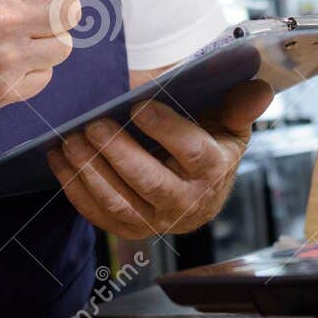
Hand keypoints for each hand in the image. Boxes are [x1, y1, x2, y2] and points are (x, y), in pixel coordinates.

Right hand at [0, 0, 95, 115]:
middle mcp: (3, 18)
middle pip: (72, 10)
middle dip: (60, 5)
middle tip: (37, 6)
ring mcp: (3, 59)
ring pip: (64, 45)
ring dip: (47, 38)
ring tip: (18, 34)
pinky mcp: (2, 91)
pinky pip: (46, 75)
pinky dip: (33, 67)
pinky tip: (7, 58)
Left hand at [46, 80, 273, 238]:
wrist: (201, 193)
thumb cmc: (211, 146)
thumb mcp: (230, 125)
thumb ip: (240, 105)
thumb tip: (259, 88)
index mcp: (211, 169)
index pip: (189, 151)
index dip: (164, 129)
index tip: (137, 104)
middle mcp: (184, 202)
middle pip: (148, 181)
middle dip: (117, 152)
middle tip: (93, 124)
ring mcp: (154, 220)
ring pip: (119, 201)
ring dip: (89, 171)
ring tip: (70, 139)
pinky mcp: (128, 229)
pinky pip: (97, 213)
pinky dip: (73, 187)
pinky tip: (58, 158)